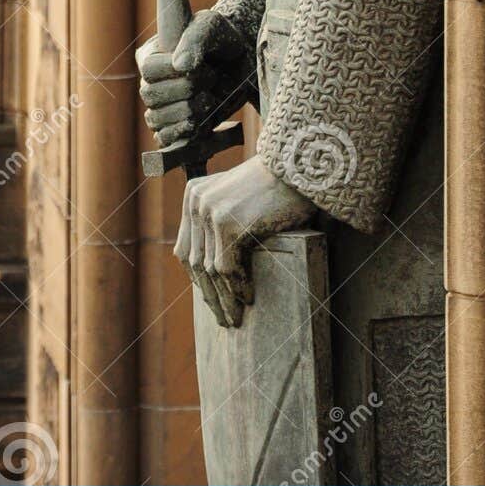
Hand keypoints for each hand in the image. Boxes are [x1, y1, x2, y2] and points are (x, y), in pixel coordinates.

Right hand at [137, 10, 251, 148]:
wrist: (241, 63)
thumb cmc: (222, 38)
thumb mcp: (211, 27)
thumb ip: (195, 40)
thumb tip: (181, 65)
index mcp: (151, 54)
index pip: (148, 69)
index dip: (174, 71)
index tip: (201, 64)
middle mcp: (151, 81)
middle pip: (152, 96)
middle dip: (187, 91)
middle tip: (212, 77)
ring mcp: (160, 106)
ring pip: (157, 120)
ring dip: (190, 112)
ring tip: (211, 98)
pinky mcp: (174, 127)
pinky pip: (165, 139)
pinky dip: (185, 133)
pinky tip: (203, 121)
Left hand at [175, 155, 314, 327]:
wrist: (297, 168)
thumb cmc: (273, 186)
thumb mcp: (235, 198)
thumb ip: (217, 219)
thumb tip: (211, 269)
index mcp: (193, 194)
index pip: (187, 247)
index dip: (198, 277)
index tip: (210, 298)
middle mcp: (196, 201)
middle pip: (196, 260)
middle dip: (209, 293)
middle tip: (222, 317)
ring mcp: (210, 211)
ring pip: (210, 269)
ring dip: (224, 298)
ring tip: (235, 317)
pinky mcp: (226, 223)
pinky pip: (227, 268)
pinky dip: (237, 287)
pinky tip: (248, 298)